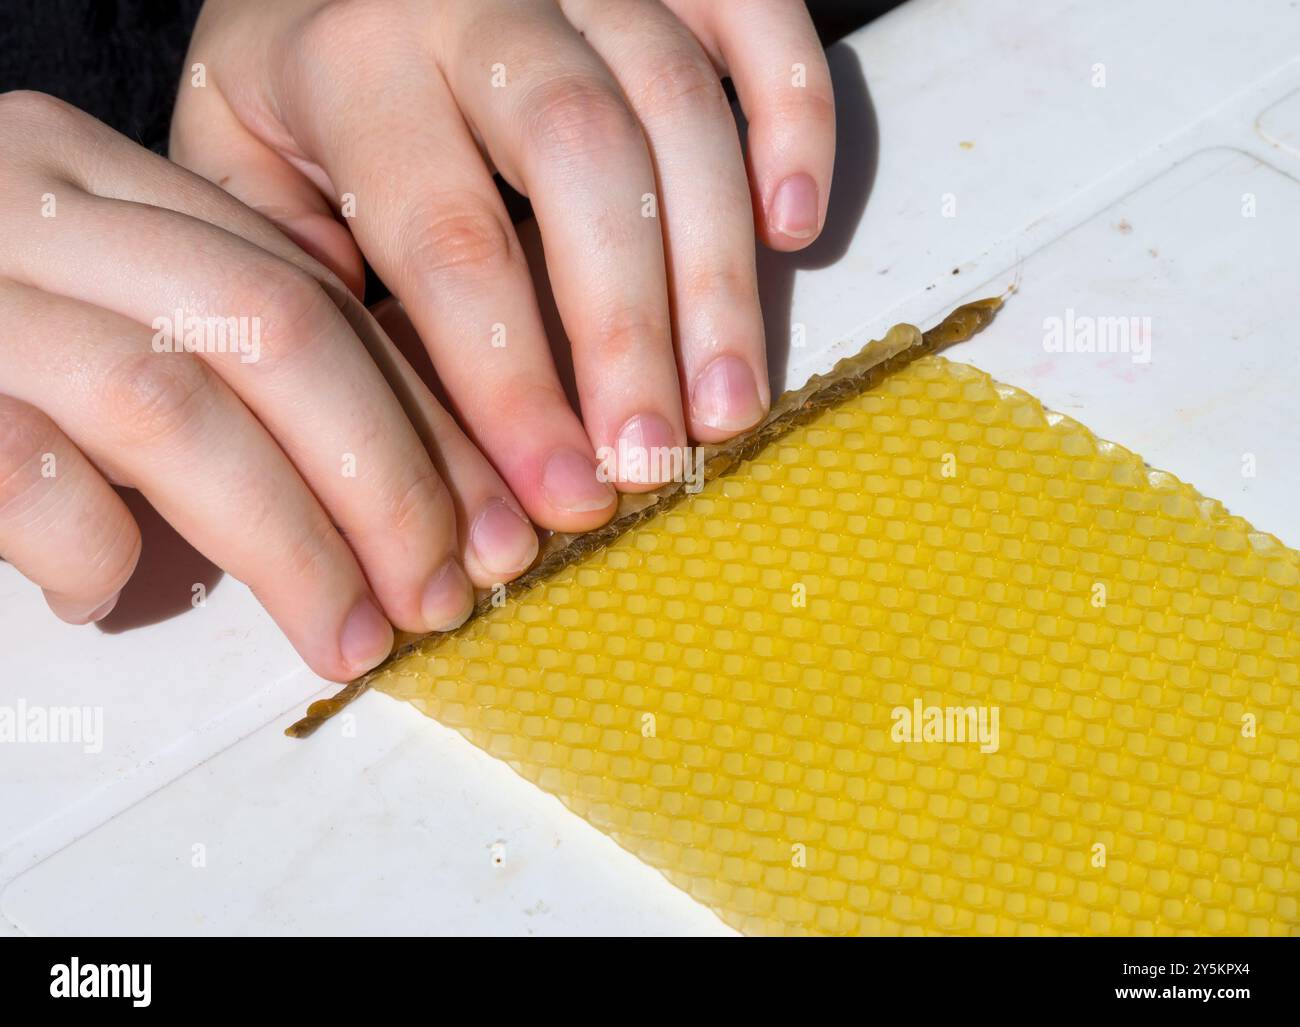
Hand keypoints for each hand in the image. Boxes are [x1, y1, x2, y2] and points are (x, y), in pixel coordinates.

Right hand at [0, 92, 539, 680]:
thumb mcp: (96, 294)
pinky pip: (25, 472)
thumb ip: (215, 328)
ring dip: (292, 544)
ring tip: (350, 636)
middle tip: (444, 595)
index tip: (493, 522)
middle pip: (276, 334)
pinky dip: (95, 547)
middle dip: (390, 482)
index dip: (426, 419)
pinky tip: (114, 591)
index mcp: (103, 177)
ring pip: (175, 407)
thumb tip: (390, 440)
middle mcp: (32, 206)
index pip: (316, 291)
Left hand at [171, 0, 834, 507]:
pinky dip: (795, 114)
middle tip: (659, 463)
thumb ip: (304, 276)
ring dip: (719, 270)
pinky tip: (794, 231)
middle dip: (629, 331)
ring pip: (678, 102)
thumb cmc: (298, 82)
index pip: (448, 241)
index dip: (514, 383)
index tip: (564, 497)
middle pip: (580, 162)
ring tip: (730, 405)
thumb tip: (404, 437)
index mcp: (351, 63)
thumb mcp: (240, 165)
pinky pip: (758, 10)